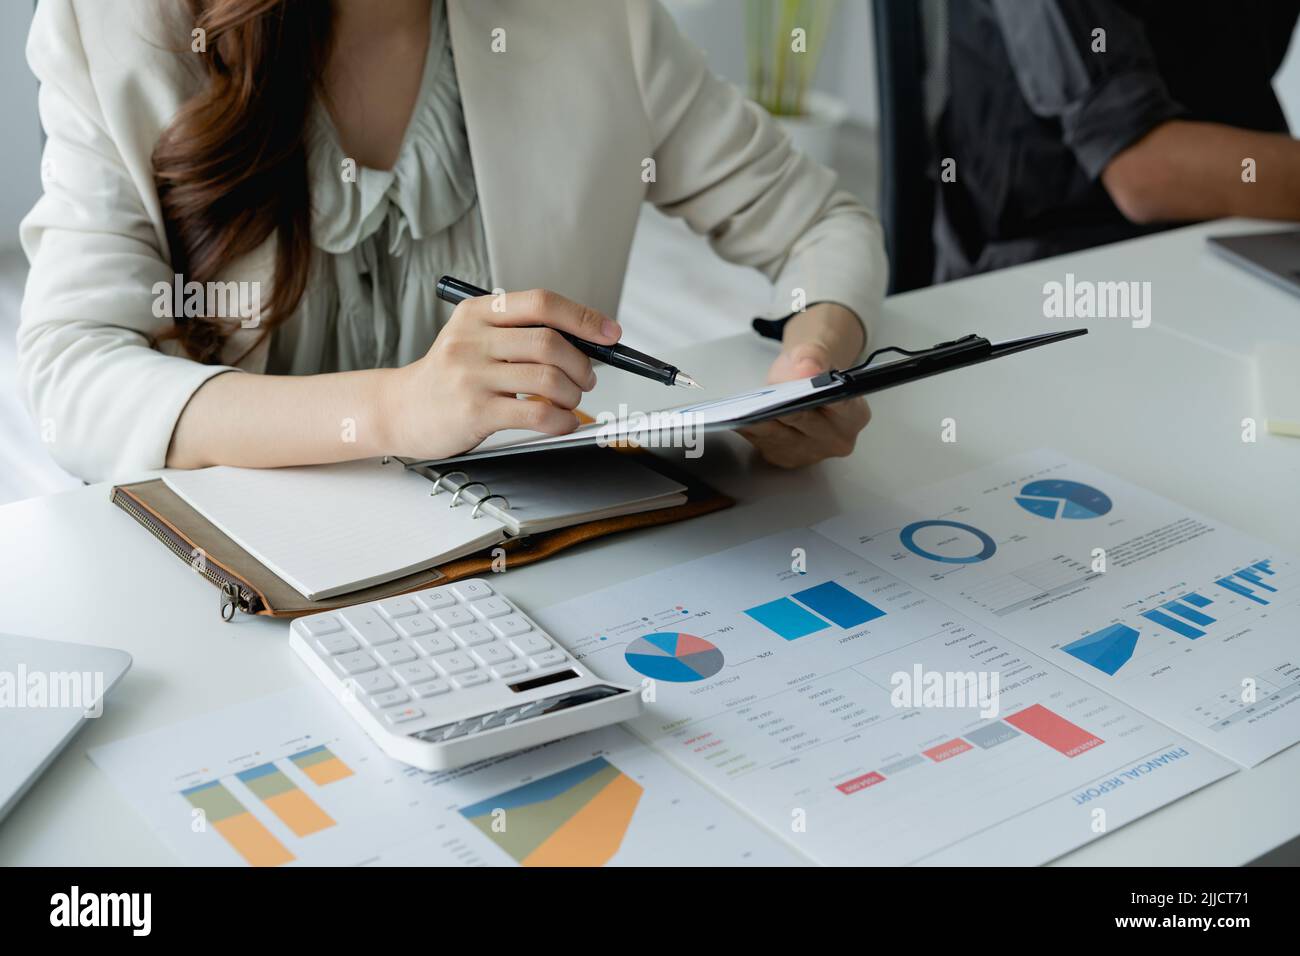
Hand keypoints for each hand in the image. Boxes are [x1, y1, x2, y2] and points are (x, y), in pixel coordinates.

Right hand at [381, 289, 618, 459]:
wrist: (400, 409)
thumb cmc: (450, 376)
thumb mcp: (476, 339)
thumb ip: (520, 333)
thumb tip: (587, 339)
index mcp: (478, 312)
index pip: (541, 303)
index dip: (584, 318)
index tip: (610, 334)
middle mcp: (472, 338)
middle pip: (550, 342)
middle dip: (581, 364)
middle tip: (586, 380)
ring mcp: (471, 374)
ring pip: (547, 379)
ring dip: (572, 395)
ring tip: (569, 403)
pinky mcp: (474, 410)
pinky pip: (536, 413)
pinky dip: (562, 420)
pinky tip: (562, 423)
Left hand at [737, 304, 870, 468]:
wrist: (805, 385)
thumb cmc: (811, 371)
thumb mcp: (814, 352)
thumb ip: (814, 357)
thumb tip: (809, 369)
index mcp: (854, 415)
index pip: (838, 406)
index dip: (816, 395)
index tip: (797, 387)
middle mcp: (836, 440)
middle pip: (803, 422)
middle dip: (781, 407)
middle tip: (760, 399)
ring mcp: (810, 453)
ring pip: (778, 435)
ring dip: (758, 421)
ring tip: (741, 409)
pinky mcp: (785, 458)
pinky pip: (762, 443)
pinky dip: (749, 429)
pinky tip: (736, 418)